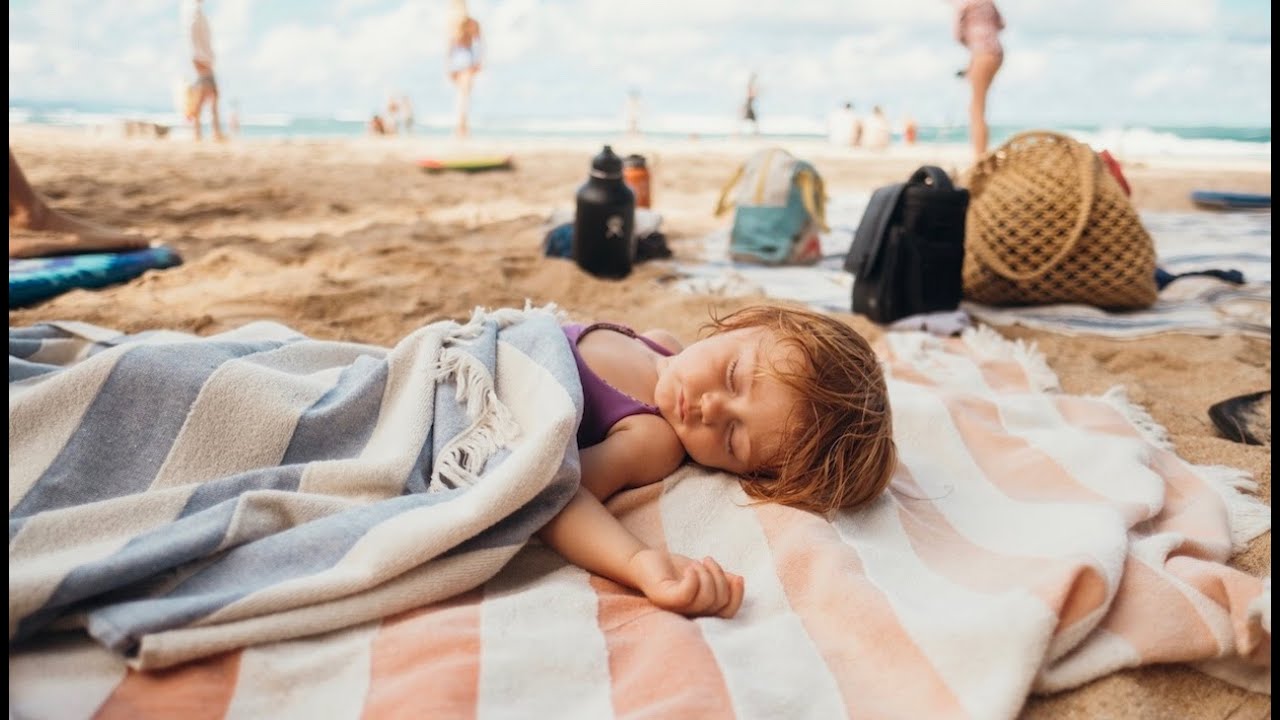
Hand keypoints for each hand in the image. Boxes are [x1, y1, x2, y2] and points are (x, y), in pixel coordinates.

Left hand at [628, 549, 744, 618]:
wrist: (645, 561)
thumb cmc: (675, 570)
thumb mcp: (703, 573)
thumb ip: (720, 579)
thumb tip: (737, 581)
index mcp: (701, 612)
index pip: (728, 614)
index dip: (737, 596)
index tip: (737, 577)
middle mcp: (690, 615)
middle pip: (719, 603)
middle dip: (719, 577)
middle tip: (706, 561)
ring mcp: (676, 610)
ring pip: (706, 598)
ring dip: (706, 574)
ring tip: (695, 563)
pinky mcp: (664, 600)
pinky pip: (687, 595)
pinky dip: (694, 579)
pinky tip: (689, 568)